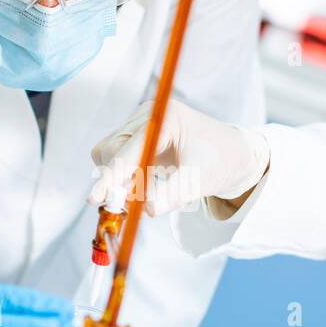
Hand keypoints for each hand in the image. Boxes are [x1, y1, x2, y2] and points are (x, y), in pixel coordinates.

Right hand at [88, 100, 268, 216]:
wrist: (230, 154)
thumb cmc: (219, 162)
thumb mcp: (198, 181)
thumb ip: (172, 195)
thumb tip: (147, 211)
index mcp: (167, 117)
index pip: (130, 146)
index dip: (112, 175)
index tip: (95, 199)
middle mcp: (149, 115)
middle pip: (112, 147)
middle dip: (113, 179)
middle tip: (121, 207)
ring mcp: (140, 123)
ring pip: (109, 153)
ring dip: (117, 179)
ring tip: (137, 196)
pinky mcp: (137, 136)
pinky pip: (116, 157)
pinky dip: (122, 177)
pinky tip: (139, 187)